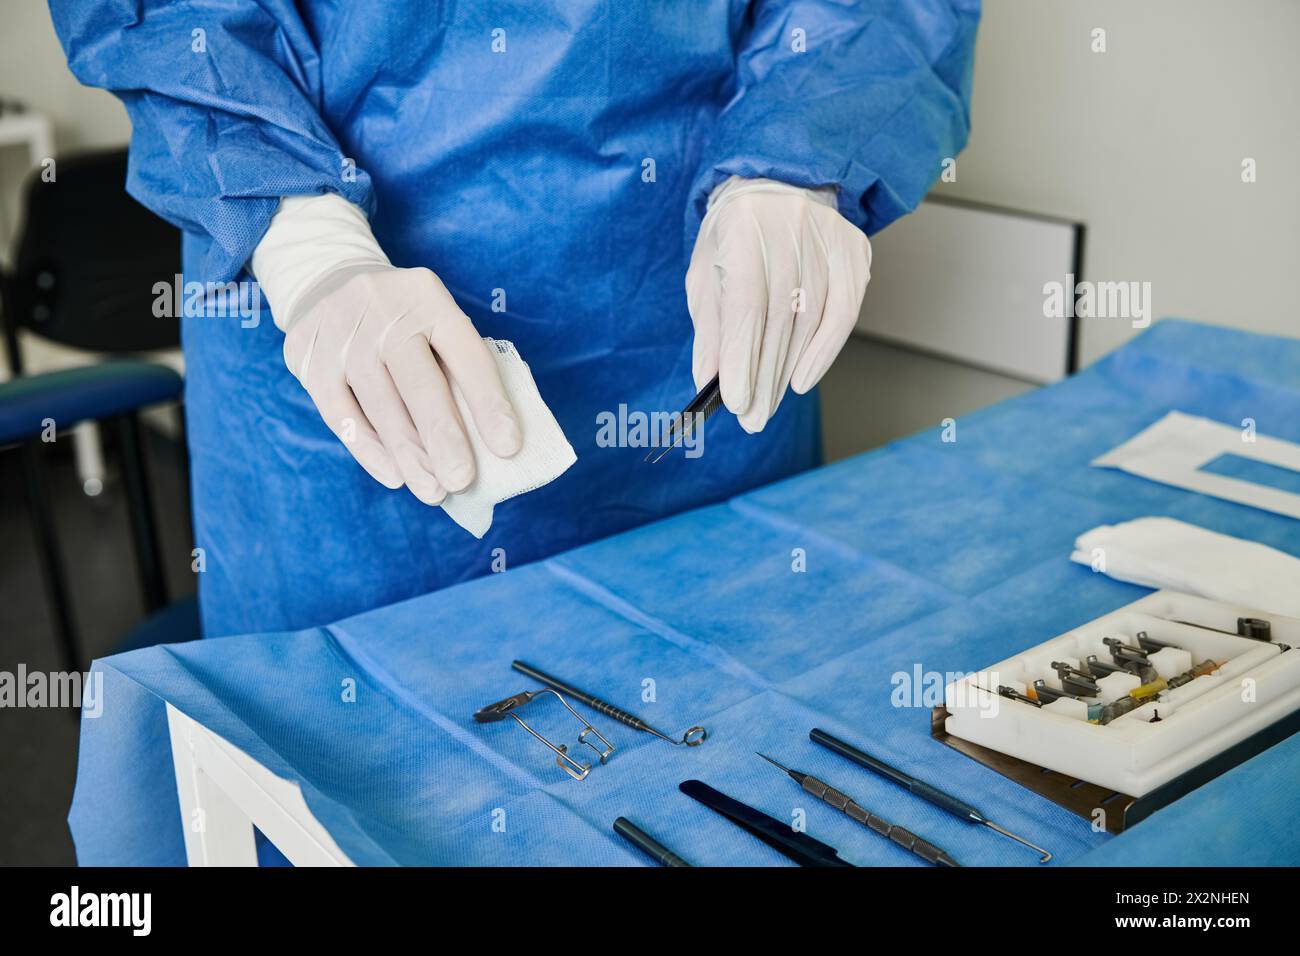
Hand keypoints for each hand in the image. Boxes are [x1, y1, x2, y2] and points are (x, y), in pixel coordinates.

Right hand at [282, 266, 521, 503]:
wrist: (327, 277)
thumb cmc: (401, 318)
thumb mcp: (433, 320)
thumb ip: (456, 368)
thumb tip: (483, 443)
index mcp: (428, 297)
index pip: (466, 355)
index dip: (489, 403)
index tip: (508, 447)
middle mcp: (382, 309)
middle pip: (418, 383)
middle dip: (443, 438)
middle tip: (462, 481)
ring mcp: (340, 330)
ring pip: (379, 405)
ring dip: (408, 456)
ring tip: (432, 490)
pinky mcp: (307, 354)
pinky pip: (340, 413)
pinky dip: (369, 450)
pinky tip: (394, 475)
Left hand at [686, 177, 871, 432]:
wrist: (780, 182)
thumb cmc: (735, 235)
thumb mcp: (707, 271)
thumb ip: (710, 325)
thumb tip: (710, 379)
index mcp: (744, 229)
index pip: (746, 304)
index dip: (742, 356)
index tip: (735, 401)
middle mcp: (789, 231)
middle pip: (779, 320)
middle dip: (763, 377)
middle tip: (751, 418)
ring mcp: (826, 240)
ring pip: (809, 322)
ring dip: (787, 372)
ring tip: (768, 406)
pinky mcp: (853, 251)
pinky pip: (843, 313)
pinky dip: (824, 353)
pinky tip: (803, 380)